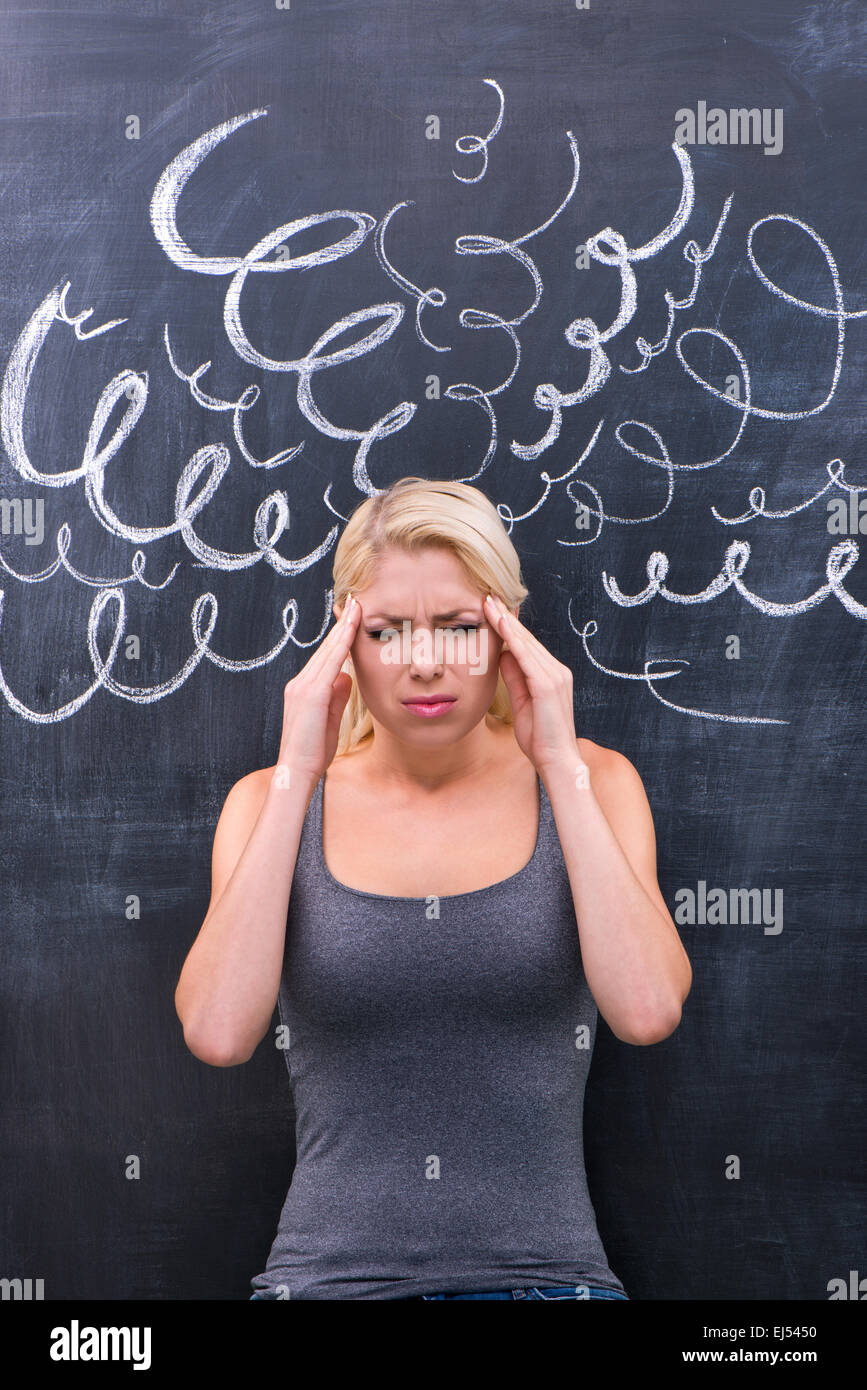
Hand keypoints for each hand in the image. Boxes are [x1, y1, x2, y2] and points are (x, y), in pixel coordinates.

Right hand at [274, 594, 360, 789]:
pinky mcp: (309, 694)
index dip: (340, 636)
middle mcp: (300, 683)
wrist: (297, 771)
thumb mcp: (330, 720)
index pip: (327, 657)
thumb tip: (348, 677)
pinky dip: (340, 645)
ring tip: (358, 606)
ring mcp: (302, 687)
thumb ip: (337, 697)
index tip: (353, 617)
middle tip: (357, 600)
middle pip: (326, 648)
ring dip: (344, 628)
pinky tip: (351, 631)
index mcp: (305, 689)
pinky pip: (329, 664)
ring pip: (328, 651)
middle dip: (343, 624)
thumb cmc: (313, 752)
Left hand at [484, 593, 579, 774]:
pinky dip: (514, 640)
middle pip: (527, 639)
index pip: (526, 645)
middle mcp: (556, 671)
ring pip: (527, 643)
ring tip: (490, 604)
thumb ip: (514, 677)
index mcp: (551, 675)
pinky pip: (528, 657)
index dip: (508, 627)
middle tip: (487, 597)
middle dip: (506, 617)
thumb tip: (502, 655)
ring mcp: (555, 676)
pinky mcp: (549, 685)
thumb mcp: (521, 702)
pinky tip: (501, 626)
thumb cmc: (540, 737)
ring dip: (507, 623)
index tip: (491, 610)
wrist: (557, 761)